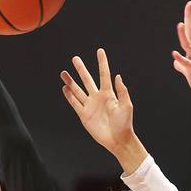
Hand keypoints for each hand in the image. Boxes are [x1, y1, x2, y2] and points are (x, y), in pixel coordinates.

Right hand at [61, 49, 146, 170]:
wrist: (118, 140)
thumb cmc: (124, 123)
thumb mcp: (127, 106)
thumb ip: (122, 91)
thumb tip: (118, 76)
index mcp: (109, 94)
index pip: (104, 74)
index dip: (102, 62)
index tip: (100, 51)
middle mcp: (98, 97)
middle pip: (87, 80)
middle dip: (81, 69)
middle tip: (75, 58)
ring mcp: (90, 106)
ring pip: (78, 90)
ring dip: (71, 82)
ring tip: (63, 73)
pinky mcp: (84, 115)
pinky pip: (75, 103)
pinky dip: (69, 96)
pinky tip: (65, 88)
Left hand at [171, 1, 190, 102]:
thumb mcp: (189, 71)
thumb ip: (182, 65)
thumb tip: (176, 62)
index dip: (189, 19)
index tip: (189, 5)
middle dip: (190, 19)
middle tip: (189, 5)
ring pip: (189, 46)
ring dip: (184, 35)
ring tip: (180, 24)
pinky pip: (187, 64)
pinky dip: (181, 59)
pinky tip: (174, 54)